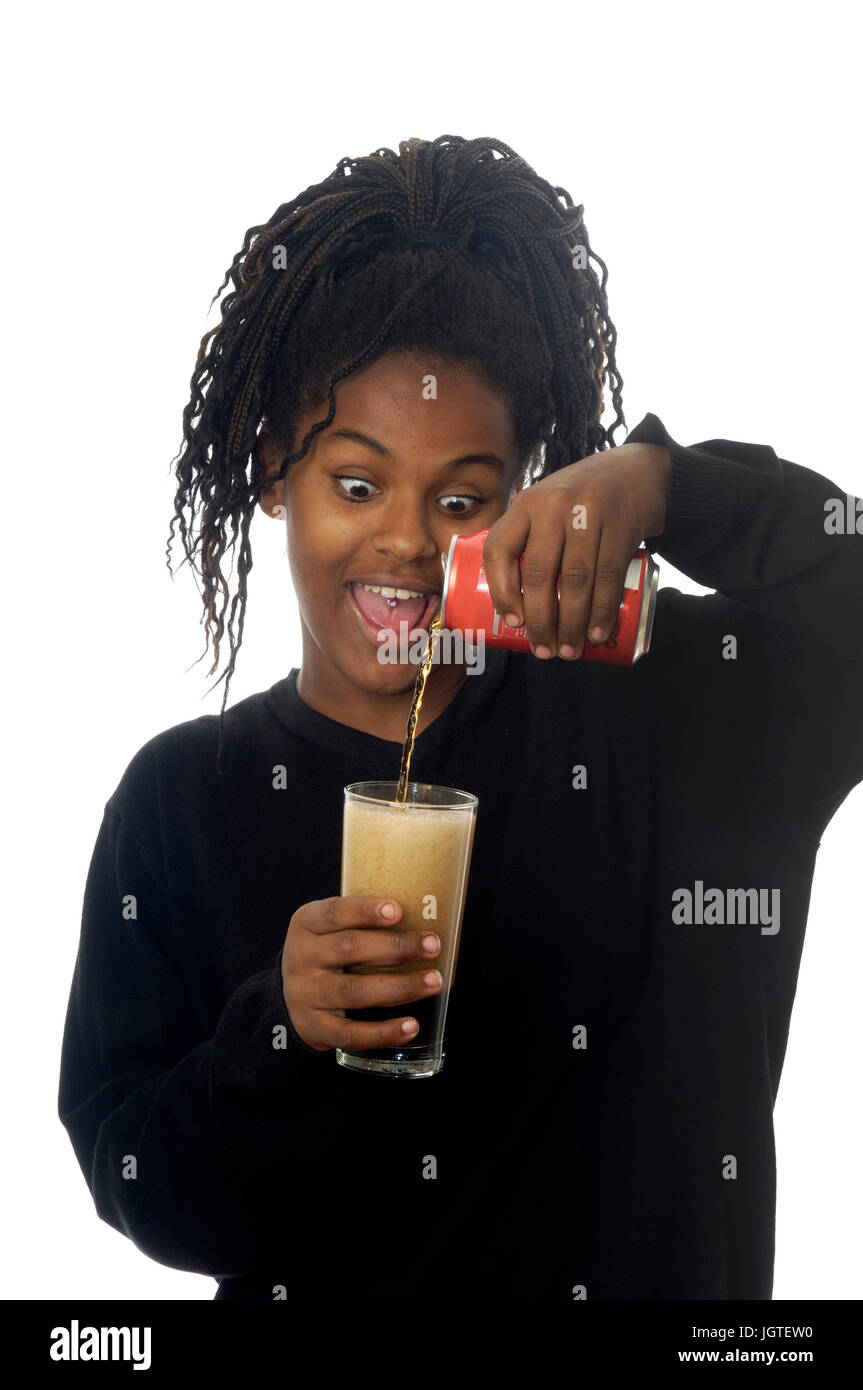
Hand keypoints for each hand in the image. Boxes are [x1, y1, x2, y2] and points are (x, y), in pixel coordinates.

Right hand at [281, 896, 443, 1051]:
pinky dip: (383, 1032)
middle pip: (350, 948)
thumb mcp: (331, 929)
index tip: (397, 910)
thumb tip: (423, 919)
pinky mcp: (314, 1028)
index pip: (335, 913)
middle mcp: (301, 958)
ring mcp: (305, 995)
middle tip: (433, 945)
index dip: (365, 911)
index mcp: (306, 924)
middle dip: (396, 947)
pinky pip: (350, 1034)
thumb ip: (363, 922)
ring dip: (399, 987)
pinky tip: (411, 1026)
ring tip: (433, 982)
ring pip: (355, 991)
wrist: (290, 995)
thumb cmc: (327, 953)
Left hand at [482, 441, 670, 657]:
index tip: (512, 622)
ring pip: (575, 580)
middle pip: (540, 574)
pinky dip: (602, 611)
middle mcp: (552, 506)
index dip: (501, 591)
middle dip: (541, 620)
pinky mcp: (619, 525)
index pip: (499, 549)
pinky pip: (608, 577)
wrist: (637, 471)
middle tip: (543, 651)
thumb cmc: (581, 500)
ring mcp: (587, 514)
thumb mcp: (547, 506)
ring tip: (569, 651)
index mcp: (525, 504)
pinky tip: (597, 633)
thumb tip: (517, 607)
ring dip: (572, 623)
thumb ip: (529, 541)